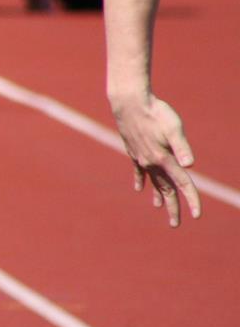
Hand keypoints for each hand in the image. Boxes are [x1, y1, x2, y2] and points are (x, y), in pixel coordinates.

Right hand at [110, 94, 202, 228]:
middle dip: (172, 208)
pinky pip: (138, 171)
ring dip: (158, 196)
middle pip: (165, 190)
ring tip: (161, 208)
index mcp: (164, 159)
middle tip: (175, 224)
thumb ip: (181, 146)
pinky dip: (140, 181)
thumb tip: (190, 165)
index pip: (182, 184)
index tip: (198, 216)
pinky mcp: (134, 151)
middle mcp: (151, 163)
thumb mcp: (173, 127)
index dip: (192, 200)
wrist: (128, 102)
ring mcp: (141, 158)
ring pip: (152, 182)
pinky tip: (139, 189)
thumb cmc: (155, 112)